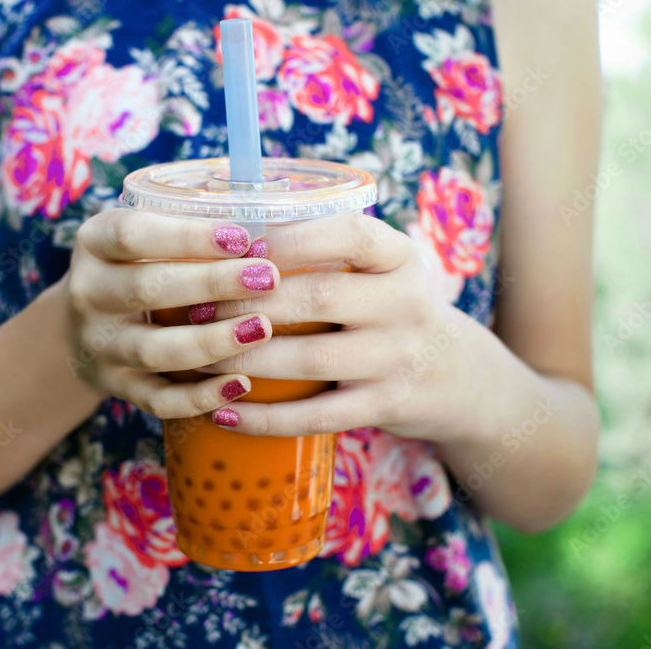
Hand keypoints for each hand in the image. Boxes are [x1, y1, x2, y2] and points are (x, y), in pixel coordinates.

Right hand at [66, 208, 278, 418]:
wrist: (81, 324)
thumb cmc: (136, 265)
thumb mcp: (144, 236)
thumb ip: (189, 228)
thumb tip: (269, 228)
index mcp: (93, 243)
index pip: (133, 234)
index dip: (186, 236)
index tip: (240, 237)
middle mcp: (89, 294)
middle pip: (145, 289)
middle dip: (211, 284)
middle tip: (266, 278)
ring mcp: (100, 345)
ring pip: (153, 350)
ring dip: (210, 341)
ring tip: (261, 329)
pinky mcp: (116, 386)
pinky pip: (157, 400)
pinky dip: (199, 398)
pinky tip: (241, 385)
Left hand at [196, 212, 474, 441]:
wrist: (455, 375)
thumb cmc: (388, 309)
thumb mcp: (379, 269)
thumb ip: (324, 252)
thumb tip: (224, 236)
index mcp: (399, 257)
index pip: (351, 234)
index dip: (291, 240)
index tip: (238, 247)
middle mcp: (406, 303)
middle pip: (320, 297)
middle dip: (249, 302)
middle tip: (196, 307)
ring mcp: (398, 359)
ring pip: (312, 358)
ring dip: (245, 358)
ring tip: (196, 355)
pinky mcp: (385, 406)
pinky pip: (318, 416)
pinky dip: (266, 417)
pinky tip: (223, 412)